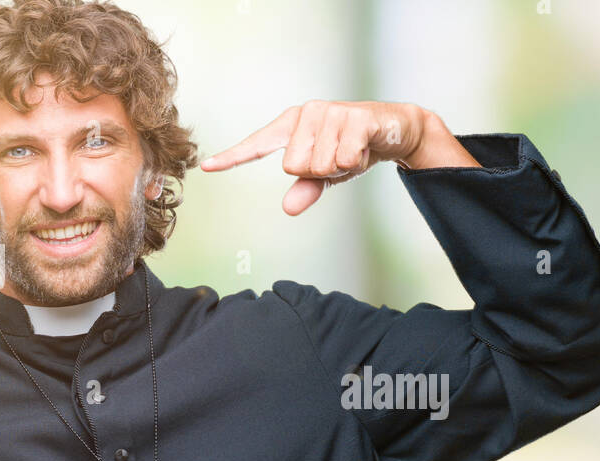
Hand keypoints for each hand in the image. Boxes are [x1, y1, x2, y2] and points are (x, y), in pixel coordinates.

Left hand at [199, 100, 432, 215]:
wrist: (393, 128)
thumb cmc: (352, 147)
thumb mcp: (326, 173)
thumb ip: (305, 188)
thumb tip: (287, 209)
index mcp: (293, 125)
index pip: (258, 145)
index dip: (232, 157)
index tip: (207, 167)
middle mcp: (307, 113)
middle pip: (294, 166)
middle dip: (321, 171)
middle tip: (339, 157)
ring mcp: (330, 112)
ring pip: (320, 164)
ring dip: (342, 167)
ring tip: (352, 150)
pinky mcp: (354, 117)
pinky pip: (343, 158)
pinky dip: (356, 161)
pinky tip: (363, 147)